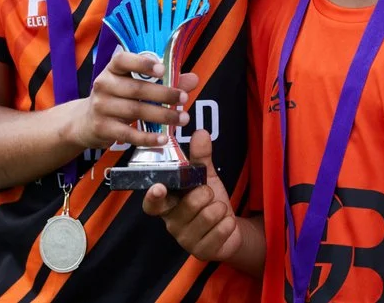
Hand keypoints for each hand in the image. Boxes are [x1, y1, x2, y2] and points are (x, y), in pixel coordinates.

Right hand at [72, 50, 193, 149]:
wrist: (86, 122)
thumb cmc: (118, 98)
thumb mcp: (136, 85)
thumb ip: (165, 82)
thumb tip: (193, 79)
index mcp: (112, 70)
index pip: (122, 60)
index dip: (142, 63)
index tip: (162, 70)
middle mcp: (103, 85)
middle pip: (136, 89)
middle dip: (163, 94)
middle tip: (184, 98)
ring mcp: (101, 107)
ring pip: (135, 111)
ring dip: (162, 115)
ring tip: (182, 119)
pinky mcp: (102, 128)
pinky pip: (127, 133)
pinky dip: (147, 137)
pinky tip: (163, 138)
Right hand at [140, 129, 241, 262]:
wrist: (230, 229)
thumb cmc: (210, 202)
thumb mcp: (206, 178)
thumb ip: (201, 157)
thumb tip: (200, 132)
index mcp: (168, 205)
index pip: (153, 204)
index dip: (154, 196)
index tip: (159, 186)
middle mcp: (172, 223)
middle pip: (190, 204)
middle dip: (206, 194)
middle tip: (208, 195)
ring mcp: (185, 240)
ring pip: (208, 215)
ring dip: (220, 208)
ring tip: (217, 210)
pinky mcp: (201, 251)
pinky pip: (221, 230)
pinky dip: (229, 222)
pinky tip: (225, 224)